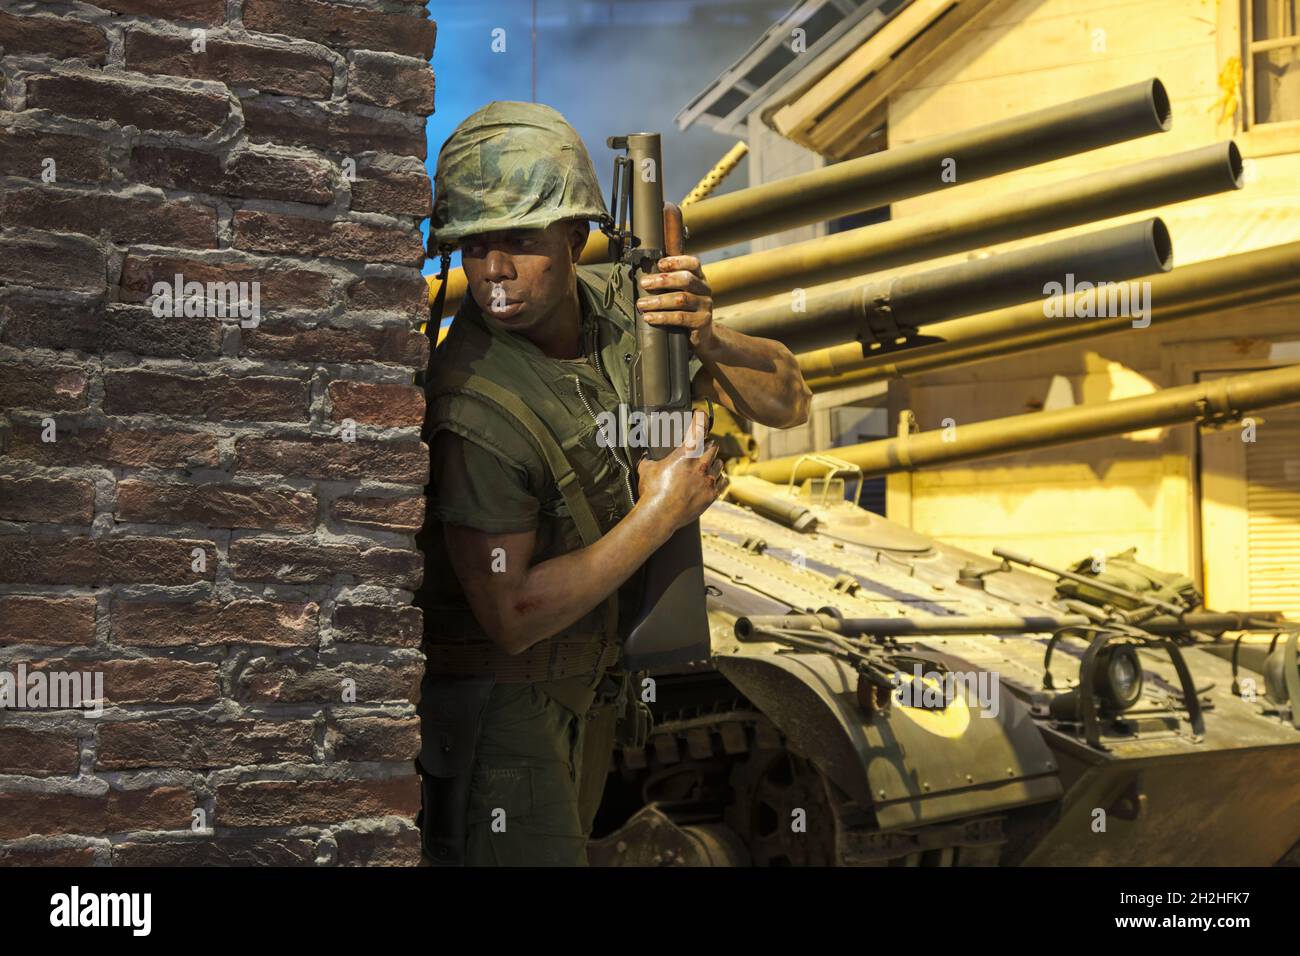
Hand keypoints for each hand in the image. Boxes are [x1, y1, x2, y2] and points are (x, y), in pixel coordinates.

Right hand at [634, 410, 725, 532]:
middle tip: (701, 447)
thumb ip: (648, 460)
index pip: (699, 427)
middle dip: (707, 445)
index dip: (701, 418)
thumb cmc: (652, 491)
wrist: (660, 515)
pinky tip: (715, 480)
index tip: (701, 414)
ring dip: (714, 462)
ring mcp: (709, 480)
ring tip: (707, 465)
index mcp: (686, 453)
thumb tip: (643, 457)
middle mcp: (701, 464)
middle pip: (713, 446)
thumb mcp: (646, 469)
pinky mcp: (712, 495)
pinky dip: (720, 479)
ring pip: (720, 463)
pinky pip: (723, 482)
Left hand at [636, 255, 714, 351]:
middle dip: (662, 280)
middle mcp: (705, 290)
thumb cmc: (685, 312)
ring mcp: (705, 306)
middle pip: (686, 280)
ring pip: (681, 299)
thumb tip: (639, 277)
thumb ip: (666, 284)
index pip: (693, 263)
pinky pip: (680, 318)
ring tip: (641, 304)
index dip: (677, 261)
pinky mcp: (702, 322)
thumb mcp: (679, 294)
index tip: (659, 264)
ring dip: (658, 301)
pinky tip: (649, 317)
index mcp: (699, 278)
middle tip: (644, 284)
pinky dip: (662, 317)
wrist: (703, 337)